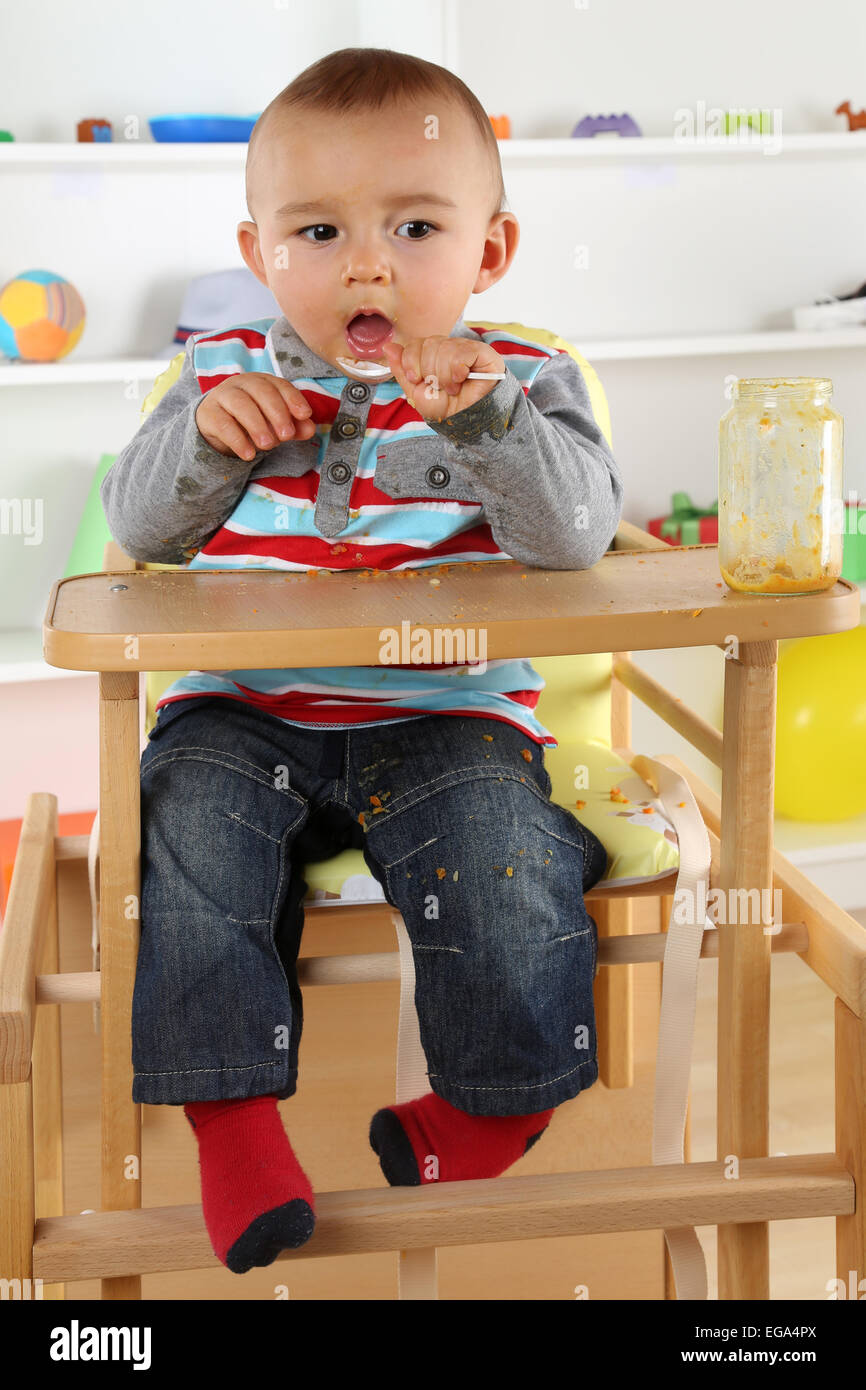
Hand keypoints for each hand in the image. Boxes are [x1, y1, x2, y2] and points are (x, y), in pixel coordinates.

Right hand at [194, 373, 315, 460]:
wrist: (217, 426)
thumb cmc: (253, 420)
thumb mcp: (275, 424)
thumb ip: (294, 426)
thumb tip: (311, 429)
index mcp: (262, 381)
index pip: (279, 385)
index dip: (293, 398)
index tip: (305, 414)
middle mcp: (242, 384)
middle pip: (260, 391)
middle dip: (277, 412)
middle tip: (287, 436)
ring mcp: (223, 396)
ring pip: (240, 404)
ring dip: (257, 425)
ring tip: (268, 446)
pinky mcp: (209, 414)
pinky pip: (223, 424)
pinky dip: (237, 440)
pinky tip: (249, 454)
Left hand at [382, 336, 505, 421]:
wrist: (465, 423)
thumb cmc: (446, 409)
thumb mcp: (416, 392)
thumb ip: (402, 369)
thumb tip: (388, 347)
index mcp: (433, 354)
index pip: (416, 342)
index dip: (411, 361)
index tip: (416, 379)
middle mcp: (449, 347)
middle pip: (429, 344)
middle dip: (429, 372)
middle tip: (437, 387)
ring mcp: (466, 348)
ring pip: (445, 348)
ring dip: (443, 375)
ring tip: (451, 388)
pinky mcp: (482, 353)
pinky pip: (462, 353)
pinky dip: (457, 371)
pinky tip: (461, 381)